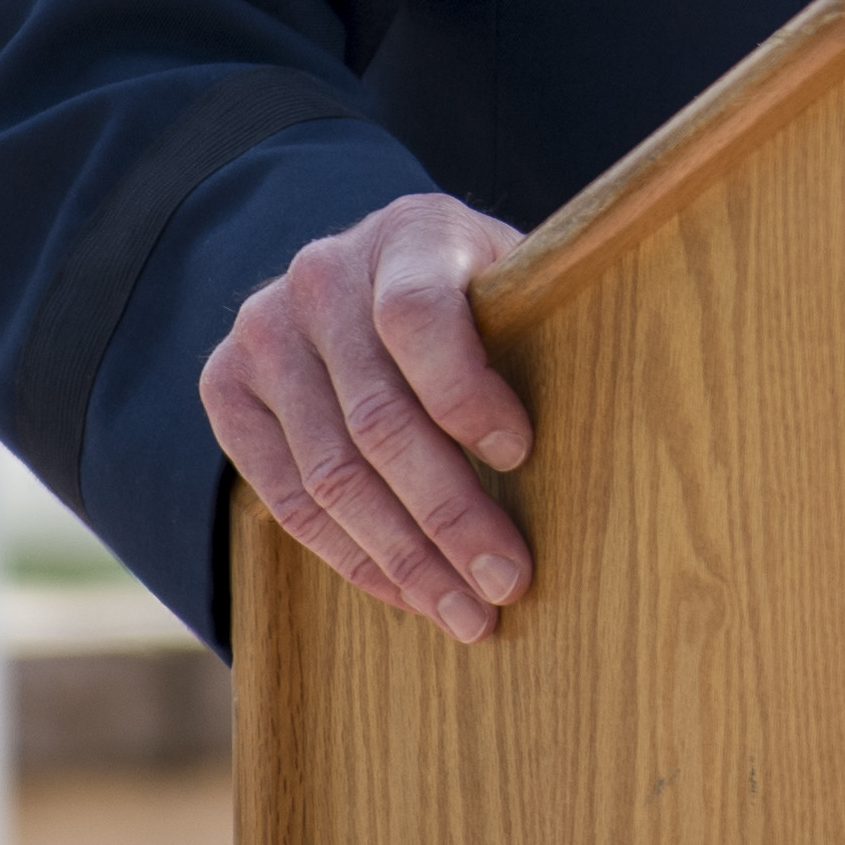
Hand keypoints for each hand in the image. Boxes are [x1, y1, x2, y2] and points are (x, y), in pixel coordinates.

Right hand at [205, 191, 536, 641]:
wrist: (374, 270)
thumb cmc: (480, 293)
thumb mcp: (519, 282)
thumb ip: (539, 332)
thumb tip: (619, 434)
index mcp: (409, 233)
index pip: (419, 318)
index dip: (466, 394)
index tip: (522, 453)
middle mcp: (320, 274)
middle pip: (377, 418)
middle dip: (449, 514)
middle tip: (507, 582)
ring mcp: (262, 332)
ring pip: (330, 473)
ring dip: (403, 557)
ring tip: (464, 611)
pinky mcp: (225, 386)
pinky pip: (284, 495)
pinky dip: (350, 555)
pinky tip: (405, 590)